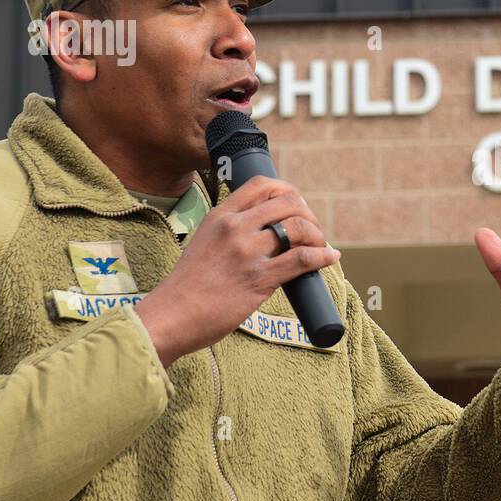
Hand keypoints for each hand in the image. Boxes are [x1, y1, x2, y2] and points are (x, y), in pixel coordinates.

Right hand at [134, 175, 340, 365]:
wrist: (171, 315)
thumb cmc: (187, 286)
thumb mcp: (203, 243)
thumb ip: (229, 232)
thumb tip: (263, 230)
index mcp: (220, 216)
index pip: (261, 185)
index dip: (287, 190)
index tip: (297, 204)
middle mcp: (235, 228)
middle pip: (287, 204)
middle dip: (308, 214)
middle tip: (312, 229)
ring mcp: (247, 253)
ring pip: (298, 228)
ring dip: (318, 235)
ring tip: (320, 246)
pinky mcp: (259, 279)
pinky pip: (303, 259)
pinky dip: (322, 256)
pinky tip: (329, 258)